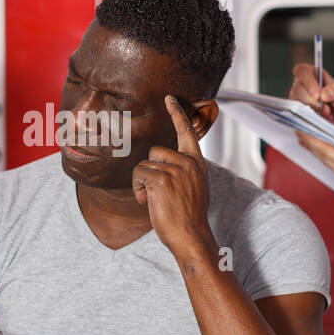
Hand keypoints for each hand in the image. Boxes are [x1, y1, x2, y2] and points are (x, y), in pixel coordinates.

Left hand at [131, 95, 215, 262]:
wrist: (191, 236)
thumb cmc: (188, 217)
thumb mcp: (193, 188)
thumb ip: (182, 172)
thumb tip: (162, 167)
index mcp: (196, 163)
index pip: (187, 132)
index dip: (177, 113)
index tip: (169, 98)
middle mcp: (188, 163)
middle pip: (155, 151)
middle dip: (149, 171)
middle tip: (156, 192)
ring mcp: (176, 170)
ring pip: (144, 164)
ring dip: (142, 182)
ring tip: (152, 199)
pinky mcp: (161, 179)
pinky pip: (138, 175)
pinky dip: (137, 189)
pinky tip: (146, 201)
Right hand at [289, 63, 333, 124]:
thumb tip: (325, 94)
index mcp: (309, 73)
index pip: (301, 71)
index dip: (308, 82)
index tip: (318, 95)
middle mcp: (299, 86)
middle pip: (297, 90)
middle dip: (312, 102)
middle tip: (326, 110)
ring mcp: (294, 100)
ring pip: (296, 105)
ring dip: (312, 113)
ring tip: (327, 116)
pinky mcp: (294, 113)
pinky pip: (296, 117)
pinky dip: (309, 121)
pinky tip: (320, 122)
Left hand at [296, 118, 333, 199]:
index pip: (324, 150)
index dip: (310, 140)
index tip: (300, 130)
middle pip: (324, 159)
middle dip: (311, 146)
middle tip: (300, 133)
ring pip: (331, 165)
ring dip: (320, 153)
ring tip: (310, 142)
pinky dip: (332, 159)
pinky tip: (332, 154)